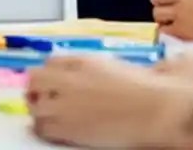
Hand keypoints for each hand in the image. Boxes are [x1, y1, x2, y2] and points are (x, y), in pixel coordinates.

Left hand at [28, 55, 192, 147]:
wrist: (158, 110)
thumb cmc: (150, 89)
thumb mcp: (122, 67)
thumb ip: (99, 67)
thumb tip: (91, 72)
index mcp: (86, 61)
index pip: (51, 61)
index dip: (49, 72)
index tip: (51, 80)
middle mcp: (72, 79)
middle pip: (34, 78)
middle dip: (35, 88)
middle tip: (39, 97)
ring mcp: (68, 103)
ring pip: (34, 106)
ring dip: (39, 110)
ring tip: (48, 116)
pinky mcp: (70, 128)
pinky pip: (43, 129)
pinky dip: (45, 129)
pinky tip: (55, 130)